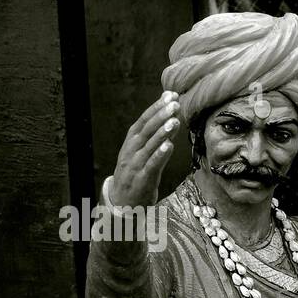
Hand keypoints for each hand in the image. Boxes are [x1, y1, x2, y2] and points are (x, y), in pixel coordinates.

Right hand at [110, 91, 181, 207]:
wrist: (122, 203)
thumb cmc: (136, 175)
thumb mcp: (144, 154)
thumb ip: (157, 137)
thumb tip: (171, 118)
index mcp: (131, 143)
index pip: (143, 120)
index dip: (156, 107)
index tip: (170, 95)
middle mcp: (131, 151)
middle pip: (146, 129)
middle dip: (160, 115)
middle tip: (174, 103)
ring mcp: (135, 165)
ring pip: (149, 145)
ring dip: (162, 132)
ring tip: (174, 120)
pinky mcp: (142, 179)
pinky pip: (151, 165)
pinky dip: (160, 154)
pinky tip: (170, 145)